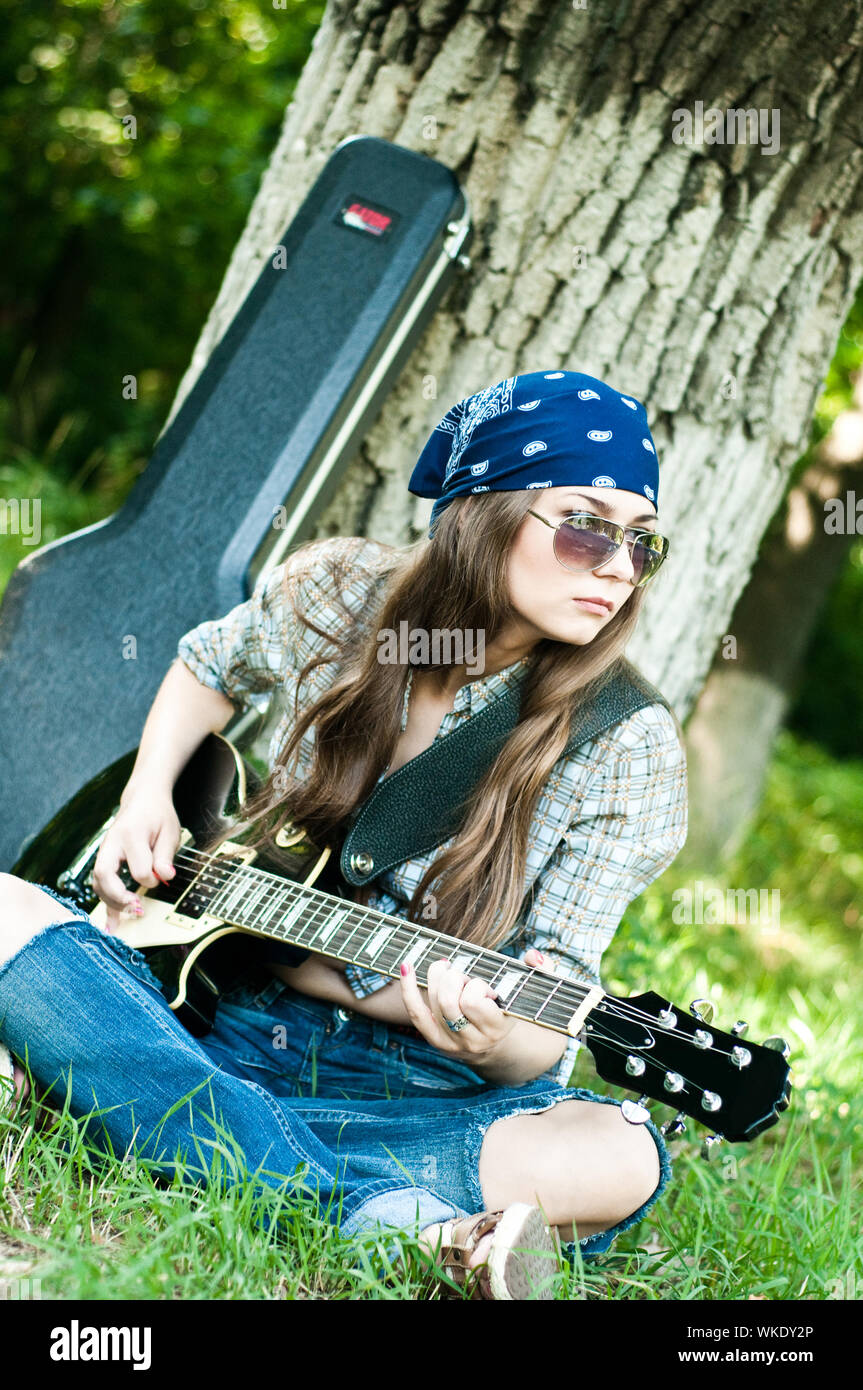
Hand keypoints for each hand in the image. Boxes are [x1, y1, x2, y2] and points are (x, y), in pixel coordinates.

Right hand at [91, 788, 180, 931]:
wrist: (142, 800)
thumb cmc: (158, 815)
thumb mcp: (170, 831)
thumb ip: (166, 855)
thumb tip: (165, 877)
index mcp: (131, 834)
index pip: (138, 866)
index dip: (151, 879)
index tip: (162, 878)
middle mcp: (112, 843)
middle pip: (104, 874)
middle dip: (118, 896)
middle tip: (136, 908)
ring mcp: (104, 852)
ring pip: (97, 882)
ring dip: (111, 902)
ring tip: (128, 916)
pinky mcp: (103, 860)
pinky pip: (98, 885)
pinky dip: (105, 905)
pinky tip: (110, 924)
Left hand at [398, 948, 550, 1062]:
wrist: (500, 1047)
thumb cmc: (514, 1010)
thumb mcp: (535, 992)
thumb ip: (542, 971)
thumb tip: (533, 955)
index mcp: (497, 1028)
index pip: (474, 1002)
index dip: (476, 986)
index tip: (486, 986)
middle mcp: (472, 1040)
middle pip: (448, 1002)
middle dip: (453, 979)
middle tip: (463, 975)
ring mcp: (451, 1043)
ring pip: (432, 1004)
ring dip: (436, 978)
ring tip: (447, 970)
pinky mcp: (435, 1041)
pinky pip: (416, 1014)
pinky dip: (408, 989)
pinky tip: (406, 967)